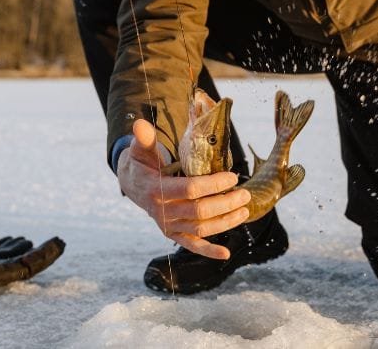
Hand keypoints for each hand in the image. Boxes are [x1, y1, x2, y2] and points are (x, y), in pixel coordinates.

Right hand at [117, 119, 250, 258]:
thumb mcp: (141, 149)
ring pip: (201, 228)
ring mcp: (168, 226)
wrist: (132, 184)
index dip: (213, 185)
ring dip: (225, 222)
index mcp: (156, 190)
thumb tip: (139, 124)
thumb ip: (144, 138)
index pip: (190, 189)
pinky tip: (226, 254)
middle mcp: (162, 212)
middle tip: (245, 193)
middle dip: (226, 203)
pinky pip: (192, 245)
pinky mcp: (173, 234)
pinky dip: (208, 251)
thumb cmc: (142, 163)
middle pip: (200, 211)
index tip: (232, 177)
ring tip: (245, 210)